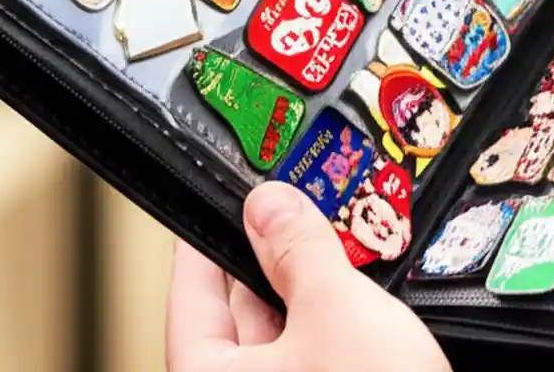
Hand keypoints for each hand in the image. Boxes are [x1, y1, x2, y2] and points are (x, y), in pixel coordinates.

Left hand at [166, 181, 450, 371]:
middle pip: (238, 312)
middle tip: (295, 208)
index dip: (209, 234)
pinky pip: (317, 356)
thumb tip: (271, 205)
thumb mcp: (338, 312)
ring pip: (283, 337)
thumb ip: (300, 249)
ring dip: (310, 290)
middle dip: (271, 257)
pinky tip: (363, 299)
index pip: (190, 291)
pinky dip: (335, 324)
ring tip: (338, 247)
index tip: (224, 196)